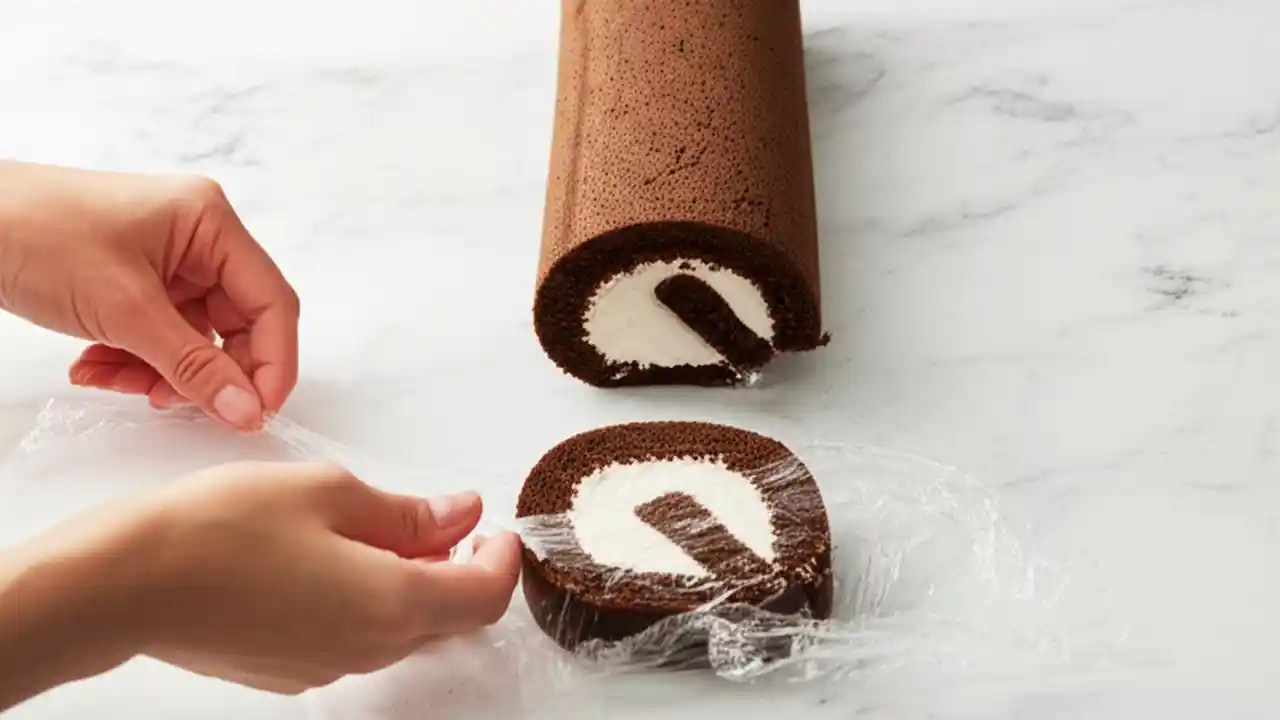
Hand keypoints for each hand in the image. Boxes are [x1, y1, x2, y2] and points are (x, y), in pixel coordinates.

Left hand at [0, 160, 298, 429]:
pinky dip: (133, 360)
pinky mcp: (137, 279)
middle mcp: (199, 238)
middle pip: (236, 325)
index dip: (272, 363)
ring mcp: (168, 259)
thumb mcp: (124, 309)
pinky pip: (159, 334)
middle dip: (206, 372)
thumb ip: (193, 366)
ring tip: (114, 381)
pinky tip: (94, 366)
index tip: (256, 413)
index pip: (271, 302)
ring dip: (160, 372)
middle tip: (177, 406)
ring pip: (194, 337)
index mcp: (211, 223)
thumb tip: (247, 411)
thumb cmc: (37, 233)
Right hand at [0, 463, 520, 705]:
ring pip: (403, 629)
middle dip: (460, 569)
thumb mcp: (329, 494)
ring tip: (382, 528)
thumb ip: (408, 513)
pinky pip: (357, 637)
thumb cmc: (220, 529)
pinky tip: (336, 557)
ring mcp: (329, 665)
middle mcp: (369, 648)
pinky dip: (370, 600)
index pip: (485, 596)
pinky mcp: (292, 669)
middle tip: (443, 521)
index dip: (502, 558)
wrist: (126, 584)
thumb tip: (461, 515)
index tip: (492, 524)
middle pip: (449, 618)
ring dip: (414, 583)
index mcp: (392, 604)